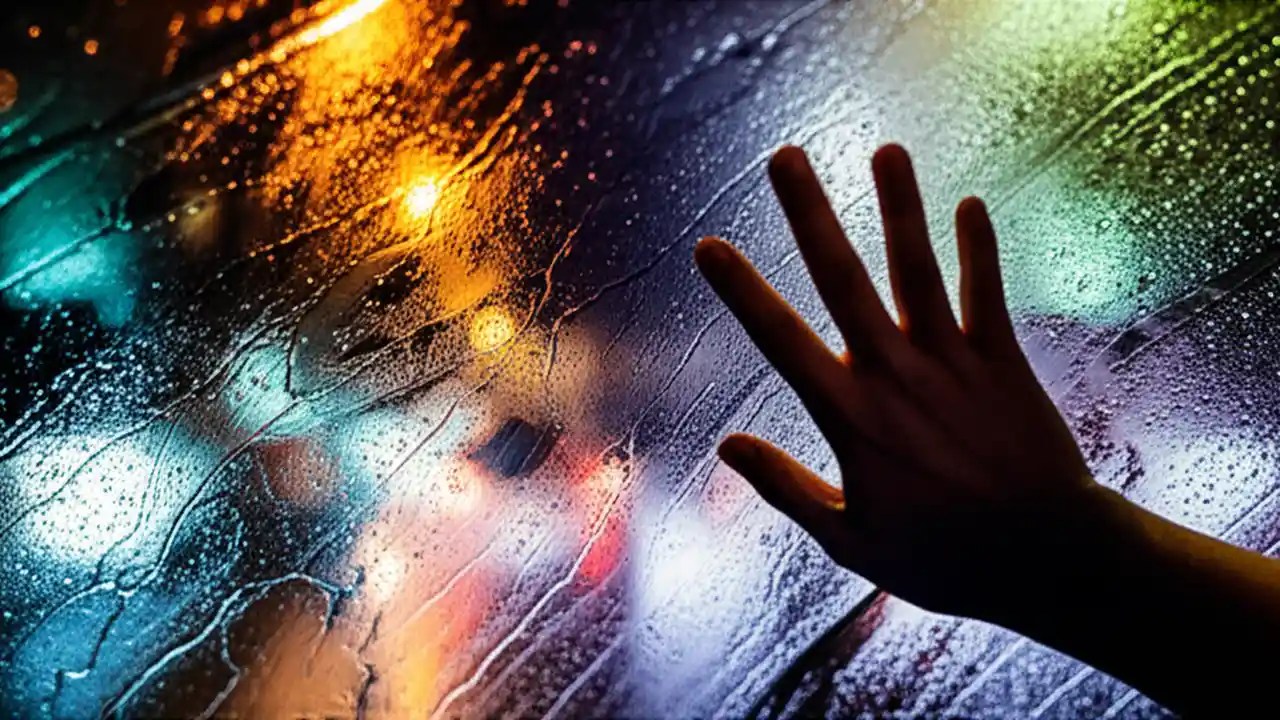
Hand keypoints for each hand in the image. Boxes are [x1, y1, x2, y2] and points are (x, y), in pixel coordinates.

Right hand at [695, 144, 1107, 621]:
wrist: (1049, 559)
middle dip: (809, 214)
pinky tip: (969, 203)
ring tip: (885, 150)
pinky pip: (987, 294)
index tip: (709, 245)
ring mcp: (953, 363)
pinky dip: (979, 248)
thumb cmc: (944, 558)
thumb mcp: (850, 541)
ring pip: (917, 269)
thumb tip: (726, 446)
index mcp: (851, 417)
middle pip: (842, 279)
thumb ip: (786, 489)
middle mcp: (895, 374)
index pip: (780, 340)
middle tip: (785, 157)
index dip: (741, 289)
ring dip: (899, 206)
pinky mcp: (1003, 363)